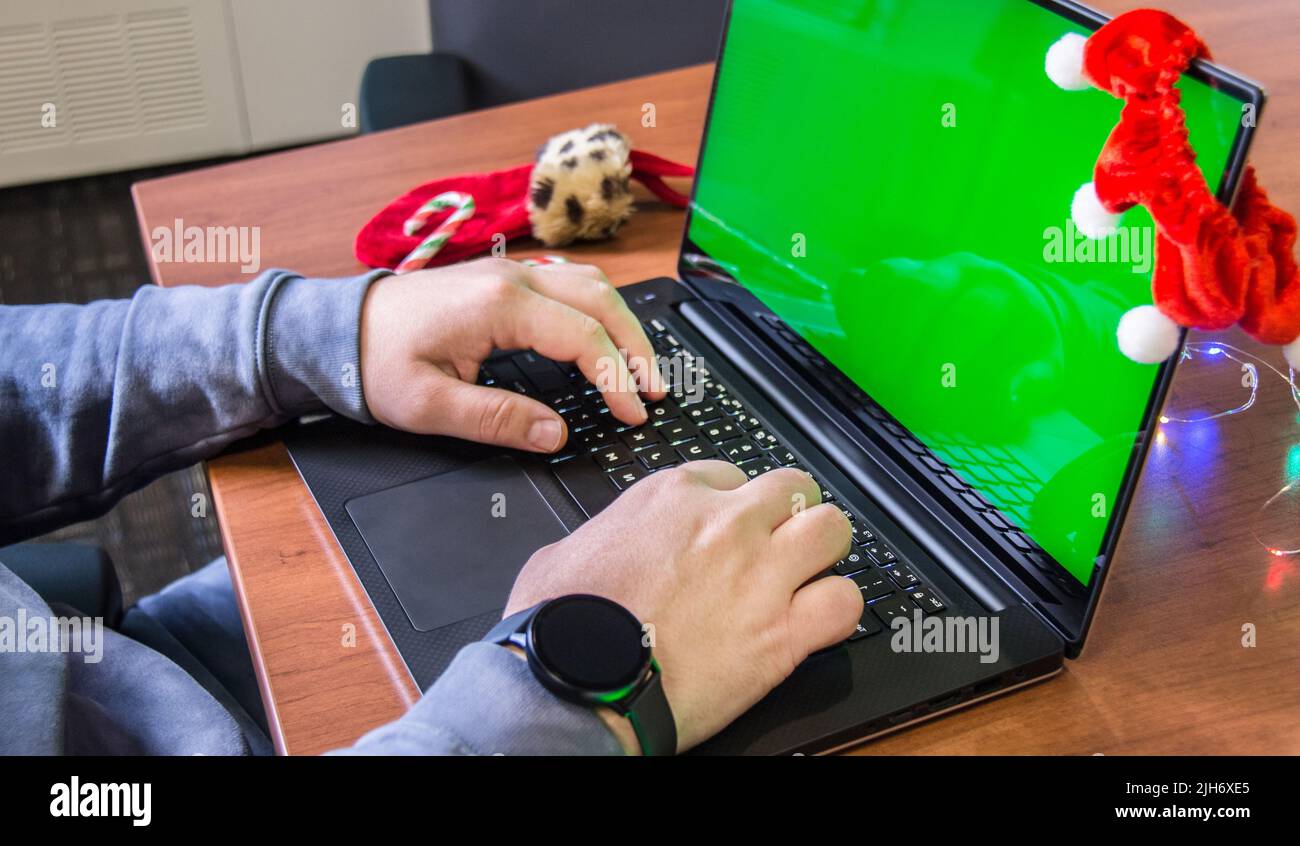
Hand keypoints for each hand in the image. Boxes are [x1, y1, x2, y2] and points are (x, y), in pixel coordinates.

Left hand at [359, 258, 664, 450]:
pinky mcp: (502, 279)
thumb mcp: (429, 406)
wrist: (337, 328)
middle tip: (656, 392)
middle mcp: (511, 278)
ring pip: (590, 284)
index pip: (583, 337)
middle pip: (601, 301)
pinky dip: (599, 309)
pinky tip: (607, 336)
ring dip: (623, 323)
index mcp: (498, 306)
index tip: (632, 414)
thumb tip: (555, 436)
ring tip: (642, 366)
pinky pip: (569, 282)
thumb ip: (497, 420)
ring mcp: (508, 272)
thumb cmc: (374, 363)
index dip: (616, 378)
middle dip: (637, 347)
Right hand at [505, 462, 863, 752]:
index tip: (723, 530)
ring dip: (823, 552)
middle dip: (789, 514)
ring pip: (833, 529)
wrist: (577, 684)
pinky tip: (816, 622)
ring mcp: (760, 575)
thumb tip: (611, 546)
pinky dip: (836, 611)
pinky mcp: (782, 633)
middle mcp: (726, 525)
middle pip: (794, 488)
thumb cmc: (562, 626)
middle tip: (775, 544)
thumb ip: (606, 533)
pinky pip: (845, 602)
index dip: (730, 504)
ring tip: (807, 575)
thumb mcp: (564, 552)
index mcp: (672, 497)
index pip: (730, 474)